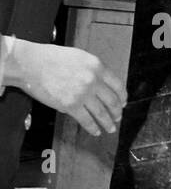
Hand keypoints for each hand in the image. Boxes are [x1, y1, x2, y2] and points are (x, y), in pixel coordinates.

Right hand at [6, 39, 125, 135]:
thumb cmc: (49, 58)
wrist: (29, 63)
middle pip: (113, 101)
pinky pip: (86, 120)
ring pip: (102, 113)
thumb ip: (93, 70)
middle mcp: (93, 80)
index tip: (123, 102)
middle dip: (117, 112)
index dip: (123, 97)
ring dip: (108, 123)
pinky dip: (93, 128)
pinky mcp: (70, 105)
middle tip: (118, 117)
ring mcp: (83, 94)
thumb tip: (102, 83)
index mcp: (97, 66)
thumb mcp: (79, 57)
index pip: (118, 85)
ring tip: (110, 127)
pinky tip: (96, 131)